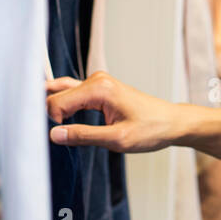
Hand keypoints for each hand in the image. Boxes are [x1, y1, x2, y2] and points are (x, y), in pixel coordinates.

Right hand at [45, 70, 181, 152]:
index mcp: (99, 89)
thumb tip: (54, 135)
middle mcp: (96, 80)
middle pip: (55, 94)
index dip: (54, 123)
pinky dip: (64, 105)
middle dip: (49, 113)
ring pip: (61, 91)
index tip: (62, 139)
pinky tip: (62, 119)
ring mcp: (97, 82)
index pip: (56, 102)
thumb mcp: (117, 139)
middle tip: (51, 135)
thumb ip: (83, 136)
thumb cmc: (151, 130)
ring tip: (52, 126)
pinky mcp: (98, 89)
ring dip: (55, 108)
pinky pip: (72, 93)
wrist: (171, 122)